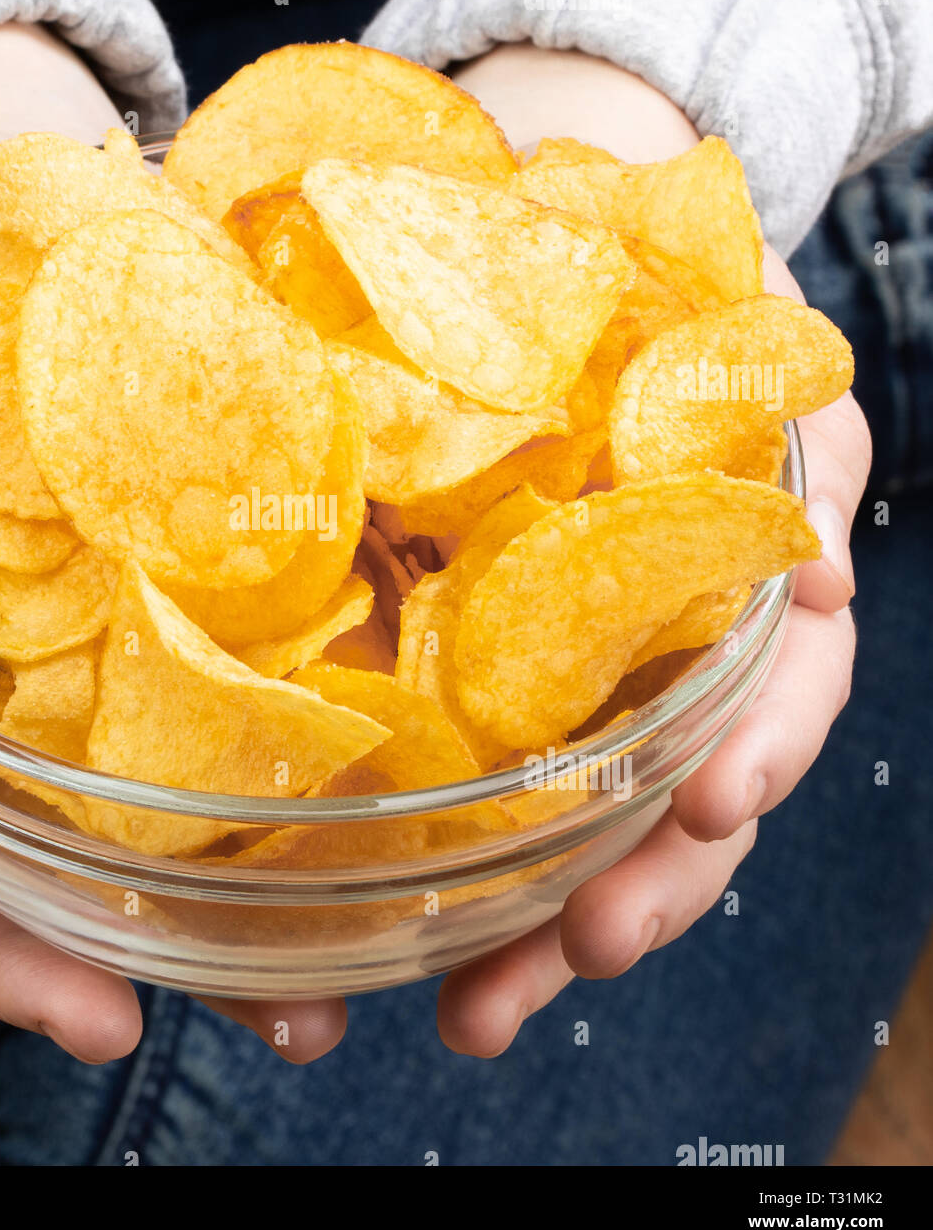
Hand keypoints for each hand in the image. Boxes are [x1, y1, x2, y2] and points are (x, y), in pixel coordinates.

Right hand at [0, 23, 343, 1065]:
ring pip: (87, 829)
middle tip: (108, 1022)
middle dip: (23, 942)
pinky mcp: (160, 631)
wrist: (17, 205)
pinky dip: (251, 827)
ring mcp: (58, 664)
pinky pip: (198, 737)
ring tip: (276, 1007)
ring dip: (168, 933)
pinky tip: (322, 885)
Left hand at [427, 47, 869, 1056]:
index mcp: (729, 581)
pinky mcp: (473, 658)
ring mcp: (567, 664)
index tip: (712, 810)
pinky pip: (469, 771)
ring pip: (575, 817)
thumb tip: (823, 584)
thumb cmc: (664, 287)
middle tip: (572, 962)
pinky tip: (405, 925)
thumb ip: (800, 448)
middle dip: (640, 887)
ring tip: (476, 1005)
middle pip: (675, 795)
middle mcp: (657, 645)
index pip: (769, 692)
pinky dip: (450, 854)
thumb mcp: (750, 347)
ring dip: (539, 920)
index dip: (755, 753)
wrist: (563, 224)